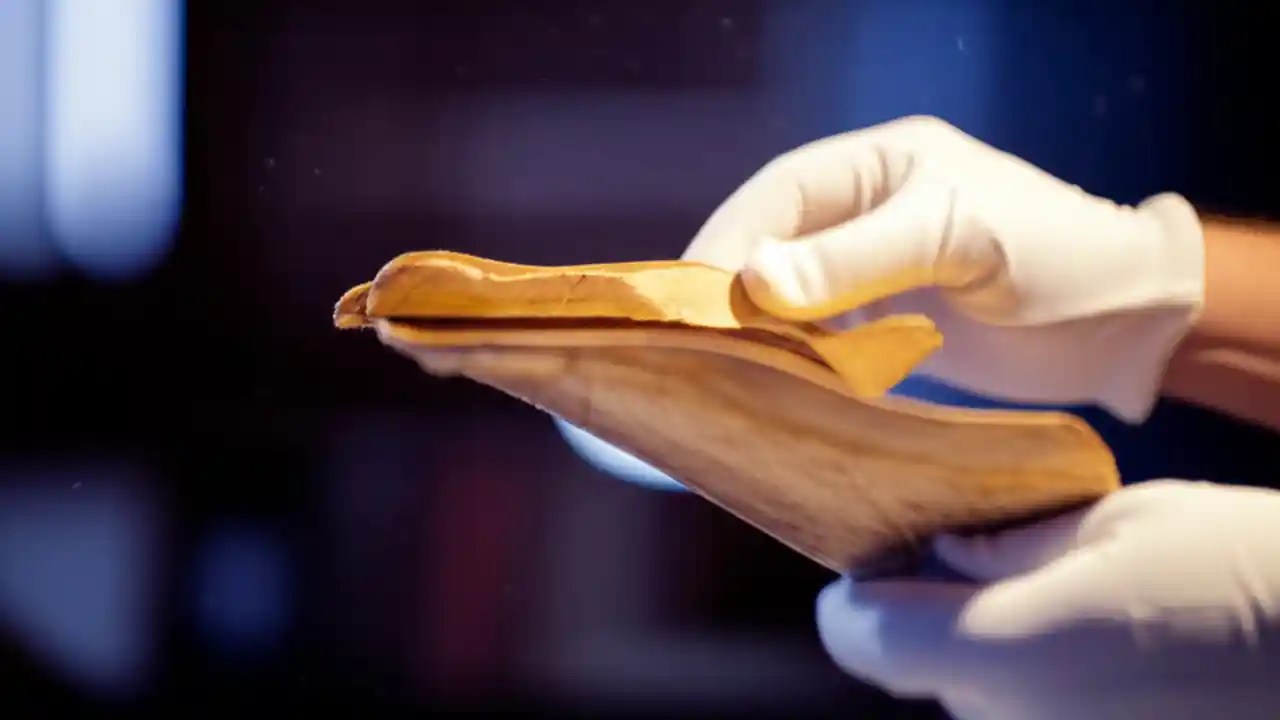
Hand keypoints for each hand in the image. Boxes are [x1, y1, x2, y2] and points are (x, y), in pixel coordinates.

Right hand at [683, 116, 1204, 421]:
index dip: (731, 240)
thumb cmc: (1055, 254)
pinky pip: (823, 342)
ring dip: (762, 335)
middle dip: (735, 293)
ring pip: (792, 299)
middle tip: (699, 345)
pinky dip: (799, 365)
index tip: (696, 297)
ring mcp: (875, 273)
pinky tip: (779, 391)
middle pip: (775, 247)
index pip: (779, 195)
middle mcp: (866, 216)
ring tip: (728, 375)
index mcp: (878, 167)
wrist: (1127, 323)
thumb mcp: (954, 238)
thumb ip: (855, 258)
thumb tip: (756, 282)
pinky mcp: (888, 327)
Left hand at [815, 479, 1279, 719]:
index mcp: (1008, 652)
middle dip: (938, 614)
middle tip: (982, 557)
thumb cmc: (1255, 573)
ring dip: (997, 655)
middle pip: (925, 670)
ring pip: (983, 702)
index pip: (863, 635)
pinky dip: (1048, 688)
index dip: (856, 595)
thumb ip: (1015, 546)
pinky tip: (1107, 653)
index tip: (875, 560)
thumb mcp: (1127, 525)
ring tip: (1070, 606)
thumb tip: (947, 552)